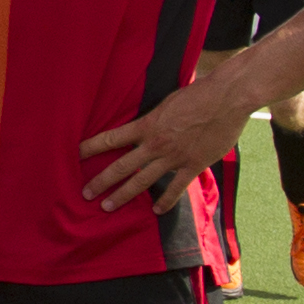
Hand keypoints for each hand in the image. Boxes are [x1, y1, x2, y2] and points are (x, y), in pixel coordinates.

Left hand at [81, 73, 245, 210]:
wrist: (227, 97)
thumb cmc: (200, 92)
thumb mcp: (168, 100)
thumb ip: (155, 115)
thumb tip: (147, 119)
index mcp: (147, 124)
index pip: (111, 138)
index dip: (90, 147)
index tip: (75, 155)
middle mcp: (155, 143)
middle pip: (121, 166)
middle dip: (101, 181)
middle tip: (85, 194)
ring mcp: (173, 157)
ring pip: (142, 181)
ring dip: (123, 195)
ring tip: (108, 207)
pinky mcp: (193, 165)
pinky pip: (176, 188)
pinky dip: (166, 201)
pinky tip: (156, 211)